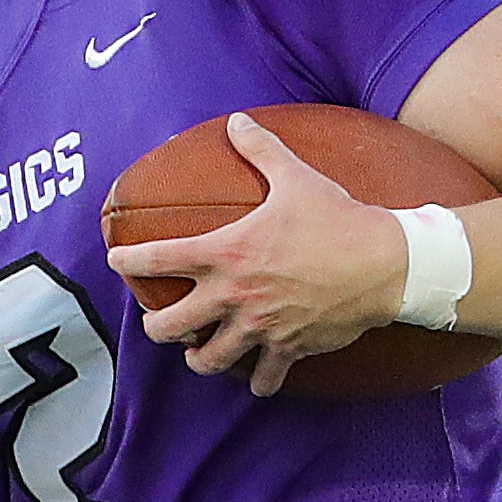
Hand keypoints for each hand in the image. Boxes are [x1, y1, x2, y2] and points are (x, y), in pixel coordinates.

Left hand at [104, 111, 408, 397]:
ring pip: (207, 360)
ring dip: (198, 358)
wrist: (385, 262)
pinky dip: (257, 381)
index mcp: (226, 253)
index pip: (158, 259)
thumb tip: (239, 120)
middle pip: (168, 326)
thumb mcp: (296, 177)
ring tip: (196, 352)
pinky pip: (263, 378)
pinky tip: (255, 380)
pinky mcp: (287, 348)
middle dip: (156, 326)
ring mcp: (259, 326)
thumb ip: (261, 150)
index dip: (129, 262)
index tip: (116, 263)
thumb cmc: (338, 218)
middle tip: (158, 321)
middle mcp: (233, 295)